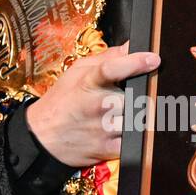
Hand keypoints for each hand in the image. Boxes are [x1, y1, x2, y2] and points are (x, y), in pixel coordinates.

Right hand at [24, 41, 159, 168]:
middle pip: (133, 97)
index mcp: (88, 83)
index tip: (154, 59)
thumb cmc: (62, 100)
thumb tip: (132, 45)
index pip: (112, 69)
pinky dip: (136, 137)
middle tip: (133, 96)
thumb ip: (107, 58)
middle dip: (138, 96)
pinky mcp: (106, 149)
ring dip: (138, 116)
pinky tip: (129, 131)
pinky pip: (133, 142)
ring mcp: (102, 129)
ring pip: (136, 119)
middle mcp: (97, 105)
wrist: (41, 137)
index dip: (135, 62)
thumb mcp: (77, 72)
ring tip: (129, 115)